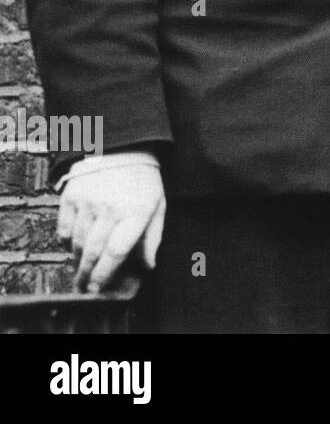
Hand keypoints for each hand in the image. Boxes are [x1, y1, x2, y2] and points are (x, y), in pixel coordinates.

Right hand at [58, 164, 164, 292]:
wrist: (122, 147)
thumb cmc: (144, 181)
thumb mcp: (158, 205)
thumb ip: (153, 237)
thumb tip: (148, 266)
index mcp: (136, 211)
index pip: (117, 251)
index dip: (106, 274)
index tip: (99, 289)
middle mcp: (110, 208)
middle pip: (93, 252)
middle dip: (87, 275)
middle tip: (85, 289)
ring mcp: (88, 202)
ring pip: (77, 243)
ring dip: (77, 261)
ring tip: (81, 272)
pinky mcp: (71, 196)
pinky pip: (64, 229)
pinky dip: (66, 243)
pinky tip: (72, 249)